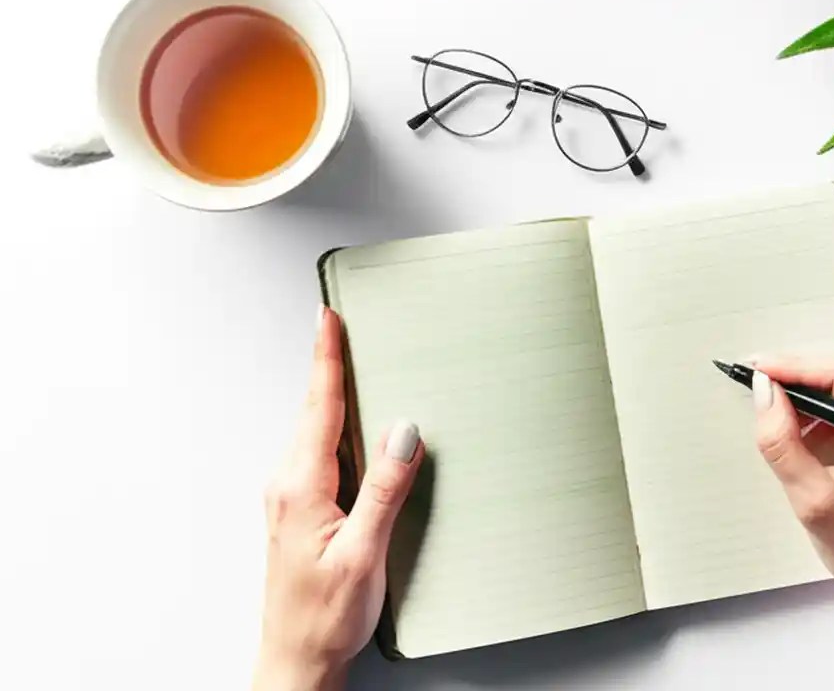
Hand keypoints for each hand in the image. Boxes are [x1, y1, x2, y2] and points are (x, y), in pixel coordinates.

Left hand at [254, 308, 424, 690]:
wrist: (296, 660)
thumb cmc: (324, 617)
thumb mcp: (364, 553)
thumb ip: (384, 489)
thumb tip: (404, 431)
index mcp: (301, 488)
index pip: (318, 408)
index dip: (326, 360)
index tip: (328, 319)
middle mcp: (288, 486)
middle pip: (313, 412)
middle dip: (327, 366)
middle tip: (336, 326)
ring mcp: (289, 499)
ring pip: (315, 432)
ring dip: (329, 397)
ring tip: (347, 365)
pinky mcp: (298, 512)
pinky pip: (317, 455)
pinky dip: (333, 428)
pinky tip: (350, 430)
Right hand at [751, 353, 833, 690]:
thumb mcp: (813, 501)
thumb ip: (783, 443)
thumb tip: (764, 393)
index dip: (793, 365)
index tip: (755, 369)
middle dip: (797, 376)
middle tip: (755, 383)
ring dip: (807, 396)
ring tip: (772, 410)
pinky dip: (821, 415)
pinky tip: (798, 431)